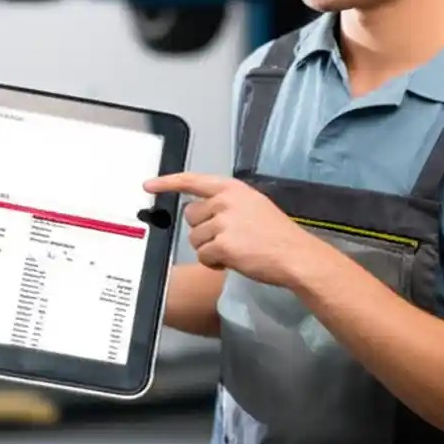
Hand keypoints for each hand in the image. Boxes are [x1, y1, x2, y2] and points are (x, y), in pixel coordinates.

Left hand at [144, 172, 326, 287]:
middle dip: (203, 230)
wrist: (295, 255)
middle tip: (227, 239)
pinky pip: (203, 256)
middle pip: (191, 216)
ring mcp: (224, 222)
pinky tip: (233, 261)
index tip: (149, 185)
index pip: (193, 180)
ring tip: (235, 250)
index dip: (168, 182)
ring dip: (210, 249)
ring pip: (195, 239)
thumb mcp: (254, 206)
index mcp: (233, 188)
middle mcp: (225, 201)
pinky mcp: (223, 245)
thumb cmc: (277, 234)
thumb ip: (228, 204)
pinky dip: (214, 263)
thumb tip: (202, 212)